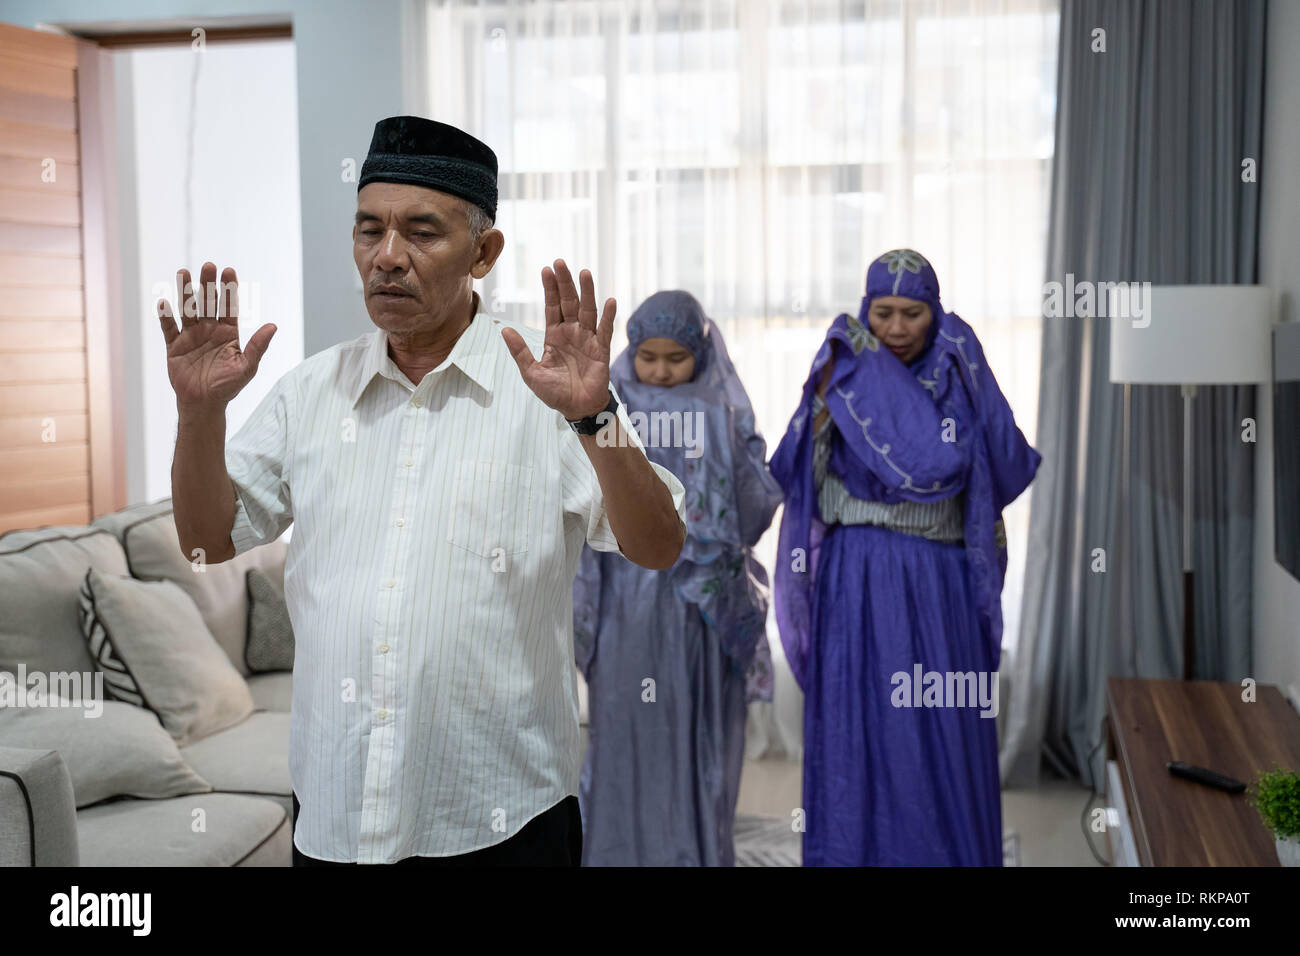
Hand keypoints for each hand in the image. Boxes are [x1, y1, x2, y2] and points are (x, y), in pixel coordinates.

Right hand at [158, 262, 275, 410]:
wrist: (204, 404)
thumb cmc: (228, 386)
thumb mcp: (246, 367)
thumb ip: (258, 346)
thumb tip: (273, 326)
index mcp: (228, 332)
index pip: (229, 306)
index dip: (229, 289)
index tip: (229, 271)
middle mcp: (209, 329)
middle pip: (208, 302)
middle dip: (208, 284)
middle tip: (208, 265)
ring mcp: (191, 336)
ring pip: (187, 309)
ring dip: (185, 292)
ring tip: (183, 272)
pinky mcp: (174, 345)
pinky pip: (168, 328)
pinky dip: (166, 316)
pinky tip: (164, 303)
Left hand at [502, 259, 613, 419]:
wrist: (577, 409)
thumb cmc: (555, 393)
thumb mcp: (532, 373)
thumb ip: (520, 351)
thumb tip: (504, 330)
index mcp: (555, 336)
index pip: (552, 307)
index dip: (549, 289)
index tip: (546, 270)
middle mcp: (572, 333)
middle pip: (569, 302)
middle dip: (565, 283)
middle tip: (560, 262)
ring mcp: (588, 339)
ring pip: (588, 310)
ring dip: (587, 292)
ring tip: (584, 272)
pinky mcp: (601, 350)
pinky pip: (605, 330)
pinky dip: (608, 316)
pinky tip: (610, 301)